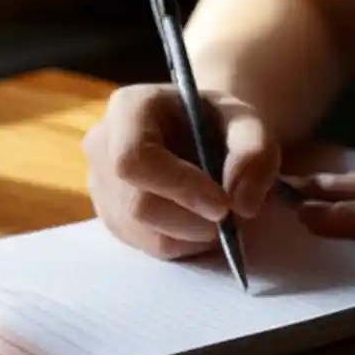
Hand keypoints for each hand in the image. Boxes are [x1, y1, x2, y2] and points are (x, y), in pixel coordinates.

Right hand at [82, 84, 279, 258]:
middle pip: (139, 205)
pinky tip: (196, 218)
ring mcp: (100, 186)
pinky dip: (183, 242)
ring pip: (145, 232)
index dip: (178, 187)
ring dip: (192, 234)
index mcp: (128, 108)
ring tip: (214, 211)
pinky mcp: (111, 218)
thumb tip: (242, 204)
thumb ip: (254, 151)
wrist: (196, 132)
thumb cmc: (217, 122)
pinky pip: (147, 246)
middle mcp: (101, 146)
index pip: (134, 159)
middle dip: (193, 220)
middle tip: (230, 215)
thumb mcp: (247, 121)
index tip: (223, 204)